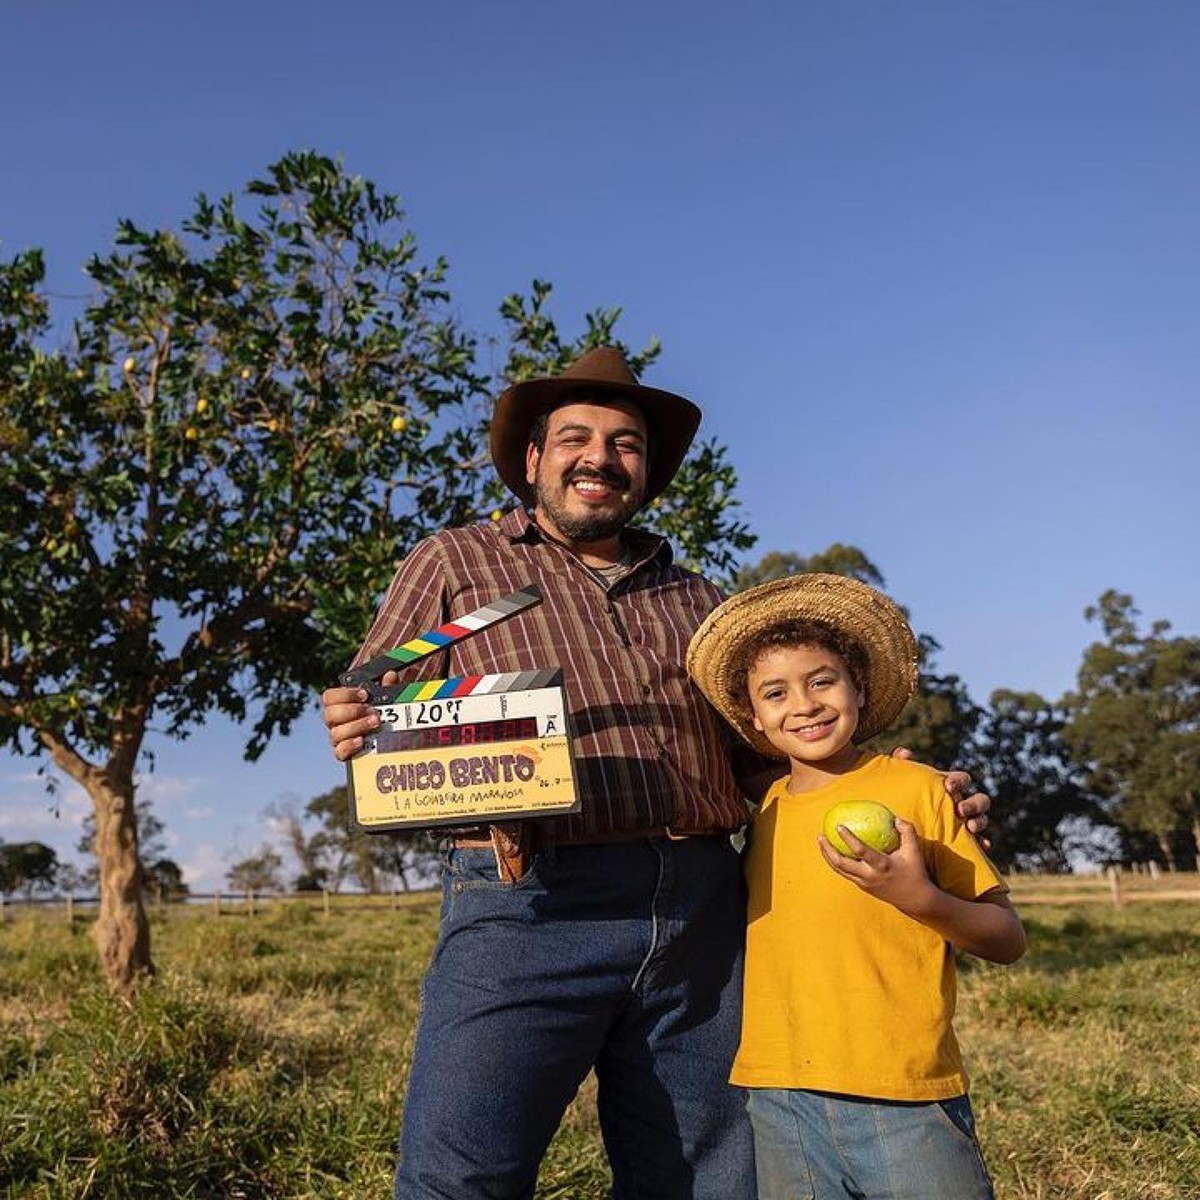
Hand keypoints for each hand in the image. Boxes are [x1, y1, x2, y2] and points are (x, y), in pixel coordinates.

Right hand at [321, 670, 398, 761]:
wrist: (390, 738)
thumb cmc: (382, 713)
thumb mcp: (386, 697)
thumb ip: (386, 686)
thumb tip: (391, 675)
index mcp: (340, 705)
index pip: (329, 697)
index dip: (345, 694)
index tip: (364, 694)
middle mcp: (335, 722)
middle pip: (329, 715)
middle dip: (352, 711)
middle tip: (372, 711)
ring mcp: (339, 738)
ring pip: (335, 733)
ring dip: (356, 726)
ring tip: (375, 723)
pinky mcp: (344, 753)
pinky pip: (340, 752)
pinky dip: (350, 746)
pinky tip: (362, 740)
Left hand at [817, 818, 934, 915]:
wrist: (915, 899)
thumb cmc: (915, 871)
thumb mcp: (914, 850)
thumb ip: (906, 831)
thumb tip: (894, 817)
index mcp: (881, 865)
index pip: (860, 851)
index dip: (848, 838)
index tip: (838, 826)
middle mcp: (869, 876)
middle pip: (842, 864)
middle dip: (828, 850)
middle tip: (821, 835)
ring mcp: (864, 883)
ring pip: (840, 870)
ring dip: (828, 856)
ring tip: (821, 841)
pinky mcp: (863, 887)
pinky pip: (846, 873)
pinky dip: (836, 862)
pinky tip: (832, 851)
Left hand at [890, 747, 990, 842]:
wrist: (904, 830)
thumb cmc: (906, 800)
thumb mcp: (902, 783)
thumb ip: (902, 765)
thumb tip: (905, 753)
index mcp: (951, 788)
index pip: (963, 779)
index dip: (959, 781)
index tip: (948, 786)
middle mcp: (963, 804)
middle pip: (980, 800)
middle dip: (973, 804)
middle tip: (959, 809)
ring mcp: (967, 822)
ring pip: (982, 819)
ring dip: (979, 821)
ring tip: (970, 827)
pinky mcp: (965, 840)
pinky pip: (980, 842)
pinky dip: (983, 843)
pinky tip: (983, 846)